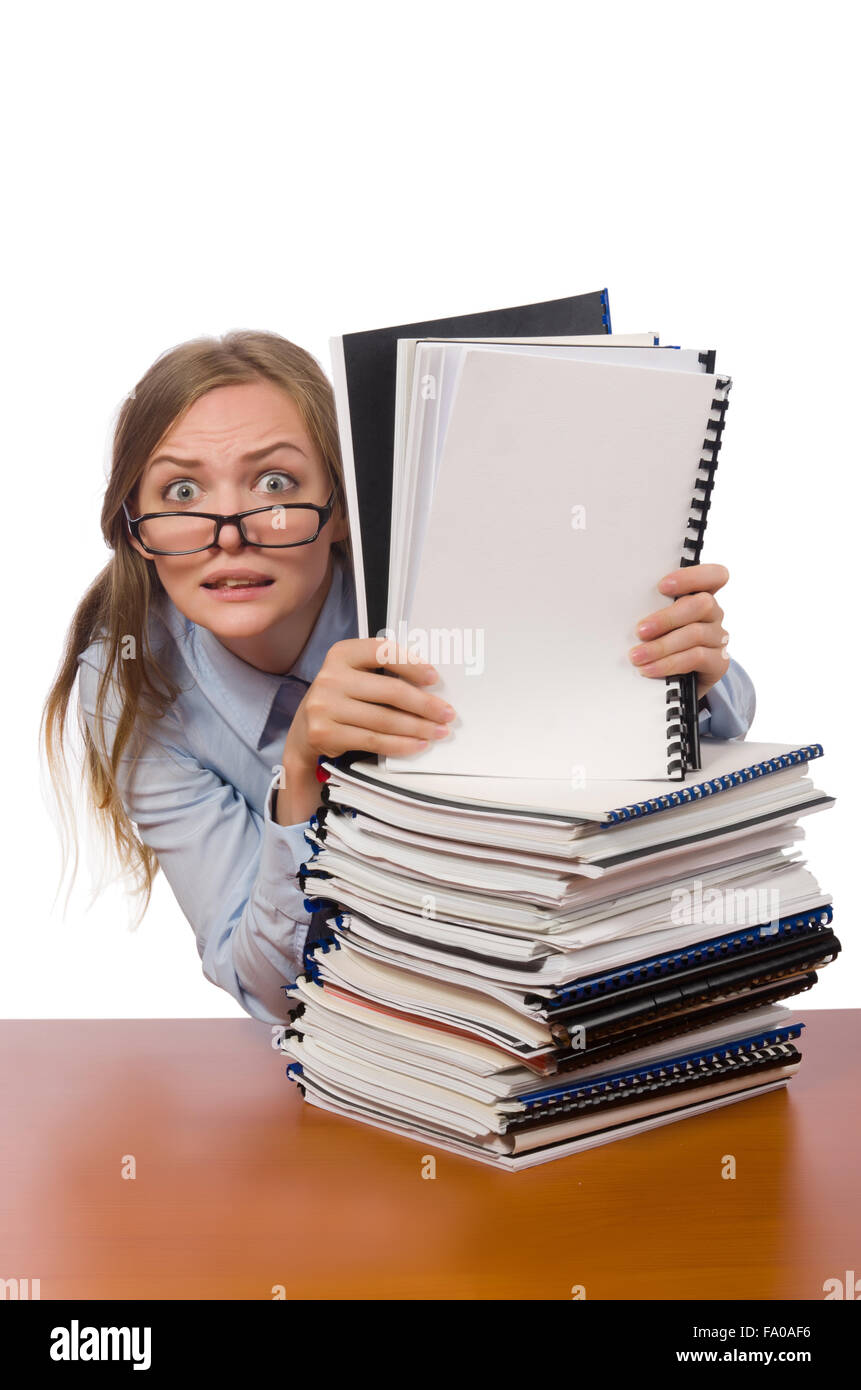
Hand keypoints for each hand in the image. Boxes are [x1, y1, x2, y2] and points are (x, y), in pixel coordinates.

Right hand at [275, 638, 456, 822]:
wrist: (304, 731)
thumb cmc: (341, 698)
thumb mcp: (354, 675)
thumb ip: (382, 671)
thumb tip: (429, 683)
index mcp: (341, 653)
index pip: (382, 651)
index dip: (412, 664)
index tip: (434, 678)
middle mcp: (330, 677)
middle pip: (390, 691)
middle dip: (425, 704)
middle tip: (446, 713)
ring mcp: (325, 706)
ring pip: (385, 719)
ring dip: (418, 728)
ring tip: (437, 731)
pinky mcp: (325, 733)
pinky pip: (373, 741)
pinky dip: (400, 745)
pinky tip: (417, 744)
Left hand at [628, 563, 730, 700]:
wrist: (678, 682)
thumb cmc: (662, 643)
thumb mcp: (657, 625)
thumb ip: (652, 611)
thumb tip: (624, 611)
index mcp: (701, 597)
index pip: (714, 575)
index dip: (692, 576)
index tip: (662, 586)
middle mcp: (714, 614)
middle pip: (702, 605)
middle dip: (667, 618)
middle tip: (640, 631)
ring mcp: (719, 638)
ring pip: (696, 634)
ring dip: (662, 646)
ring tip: (637, 656)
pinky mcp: (719, 662)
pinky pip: (697, 657)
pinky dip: (669, 663)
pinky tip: (649, 669)